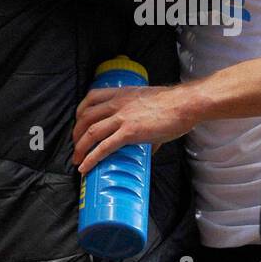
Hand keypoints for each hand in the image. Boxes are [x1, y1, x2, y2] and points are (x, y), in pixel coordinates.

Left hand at [71, 83, 193, 174]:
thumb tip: (149, 147)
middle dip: (76, 133)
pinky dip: (91, 158)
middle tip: (76, 146)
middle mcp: (118, 104)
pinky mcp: (129, 132)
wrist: (185, 105)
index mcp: (122, 94)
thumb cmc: (173, 104)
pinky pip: (103, 147)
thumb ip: (145, 123)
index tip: (79, 123)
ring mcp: (122, 118)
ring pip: (91, 132)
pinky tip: (85, 167)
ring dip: (80, 148)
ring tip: (77, 160)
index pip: (91, 97)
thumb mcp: (150, 105)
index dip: (80, 111)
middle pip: (86, 116)